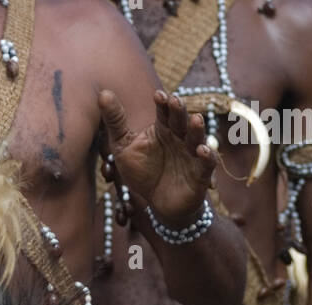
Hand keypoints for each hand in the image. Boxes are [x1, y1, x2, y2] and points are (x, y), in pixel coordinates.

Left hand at [98, 89, 216, 223]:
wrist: (158, 203)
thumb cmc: (142, 172)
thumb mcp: (123, 146)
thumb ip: (116, 121)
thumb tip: (103, 93)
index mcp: (163, 128)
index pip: (164, 112)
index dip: (163, 103)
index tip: (158, 96)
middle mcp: (180, 138)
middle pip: (181, 121)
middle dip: (179, 111)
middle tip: (175, 101)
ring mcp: (192, 154)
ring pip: (196, 138)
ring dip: (197, 129)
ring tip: (196, 119)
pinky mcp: (201, 174)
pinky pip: (207, 163)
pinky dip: (207, 156)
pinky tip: (202, 150)